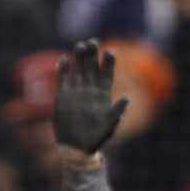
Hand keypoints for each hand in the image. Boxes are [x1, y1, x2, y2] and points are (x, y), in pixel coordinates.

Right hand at [53, 39, 129, 154]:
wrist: (77, 148)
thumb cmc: (96, 138)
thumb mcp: (110, 126)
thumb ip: (117, 112)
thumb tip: (127, 99)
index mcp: (103, 95)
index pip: (106, 74)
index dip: (108, 63)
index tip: (110, 51)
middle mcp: (90, 90)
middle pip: (92, 68)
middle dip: (93, 55)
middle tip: (93, 42)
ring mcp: (76, 92)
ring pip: (77, 70)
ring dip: (78, 58)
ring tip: (80, 45)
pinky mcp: (62, 96)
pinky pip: (62, 79)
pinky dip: (62, 70)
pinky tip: (63, 59)